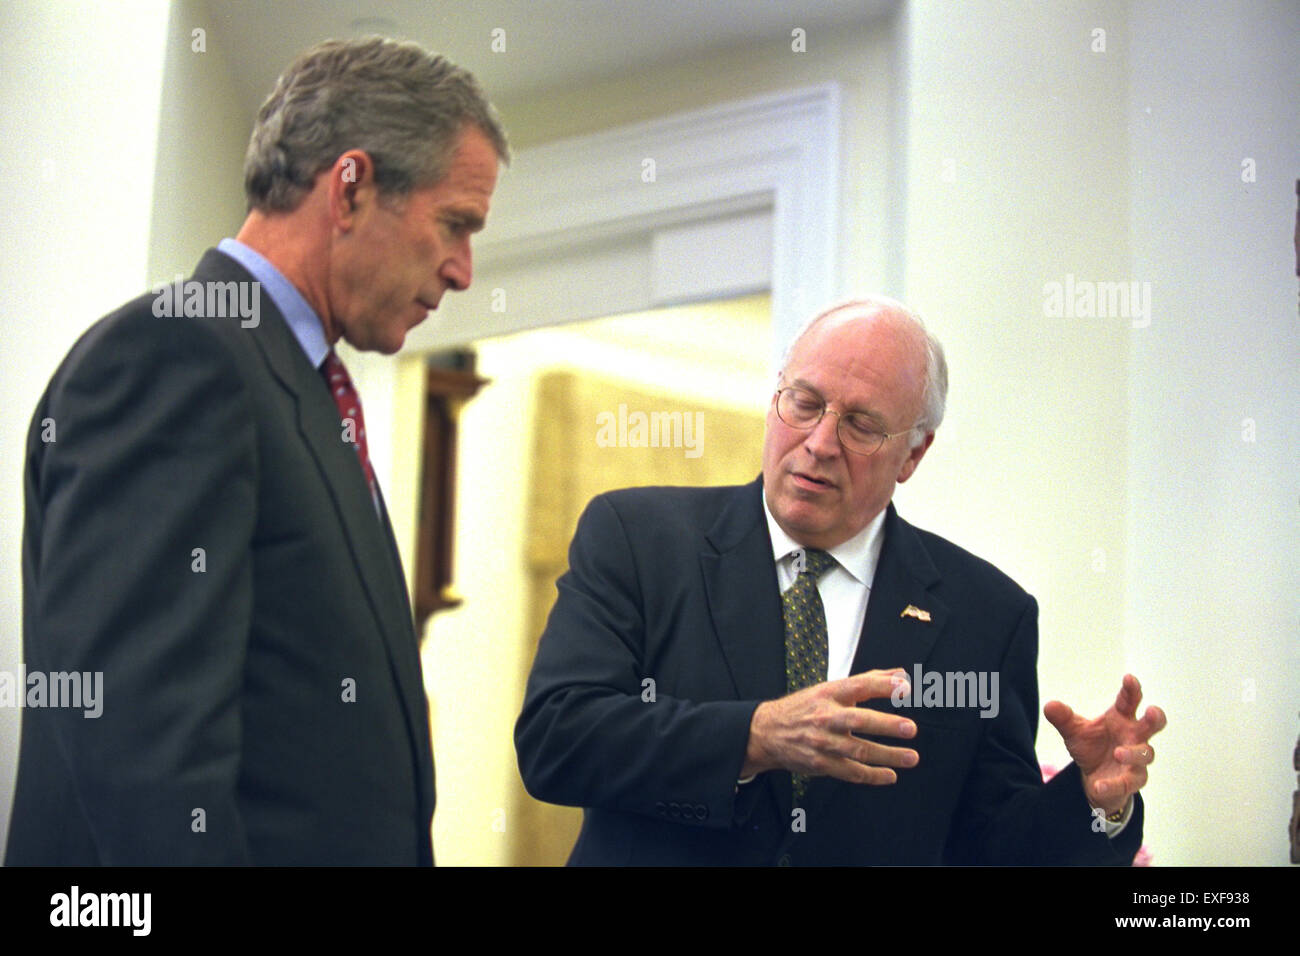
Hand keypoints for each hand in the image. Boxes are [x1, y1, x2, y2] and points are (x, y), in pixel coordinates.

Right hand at [741, 668, 918, 783]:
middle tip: (910, 728)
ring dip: (888, 755)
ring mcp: (822, 742)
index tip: (905, 687)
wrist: (767, 732)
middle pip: (859, 720)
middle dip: (886, 724)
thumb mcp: (830, 689)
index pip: (859, 686)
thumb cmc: (805, 708)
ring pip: (859, 751)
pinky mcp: (821, 764)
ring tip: (911, 757)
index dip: (882, 685)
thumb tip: (899, 674)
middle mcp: (825, 716)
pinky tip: (890, 775)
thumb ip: (867, 681)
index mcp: (828, 693)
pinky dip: (872, 776)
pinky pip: (851, 772)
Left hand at [1044, 674, 1166, 814]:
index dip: (1132, 690)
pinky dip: (1114, 785)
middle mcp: (1134, 736)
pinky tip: (1100, 785)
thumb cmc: (1092, 747)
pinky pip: (1128, 783)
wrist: (1094, 778)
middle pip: (1152, 725)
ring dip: (1133, 753)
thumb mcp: (1074, 731)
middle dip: (1154, 718)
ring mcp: (1137, 759)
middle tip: (1152, 712)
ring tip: (1118, 753)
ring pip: (1145, 754)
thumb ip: (1064, 718)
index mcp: (1121, 718)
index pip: (1129, 701)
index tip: (1129, 679)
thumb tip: (1050, 706)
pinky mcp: (1132, 781)